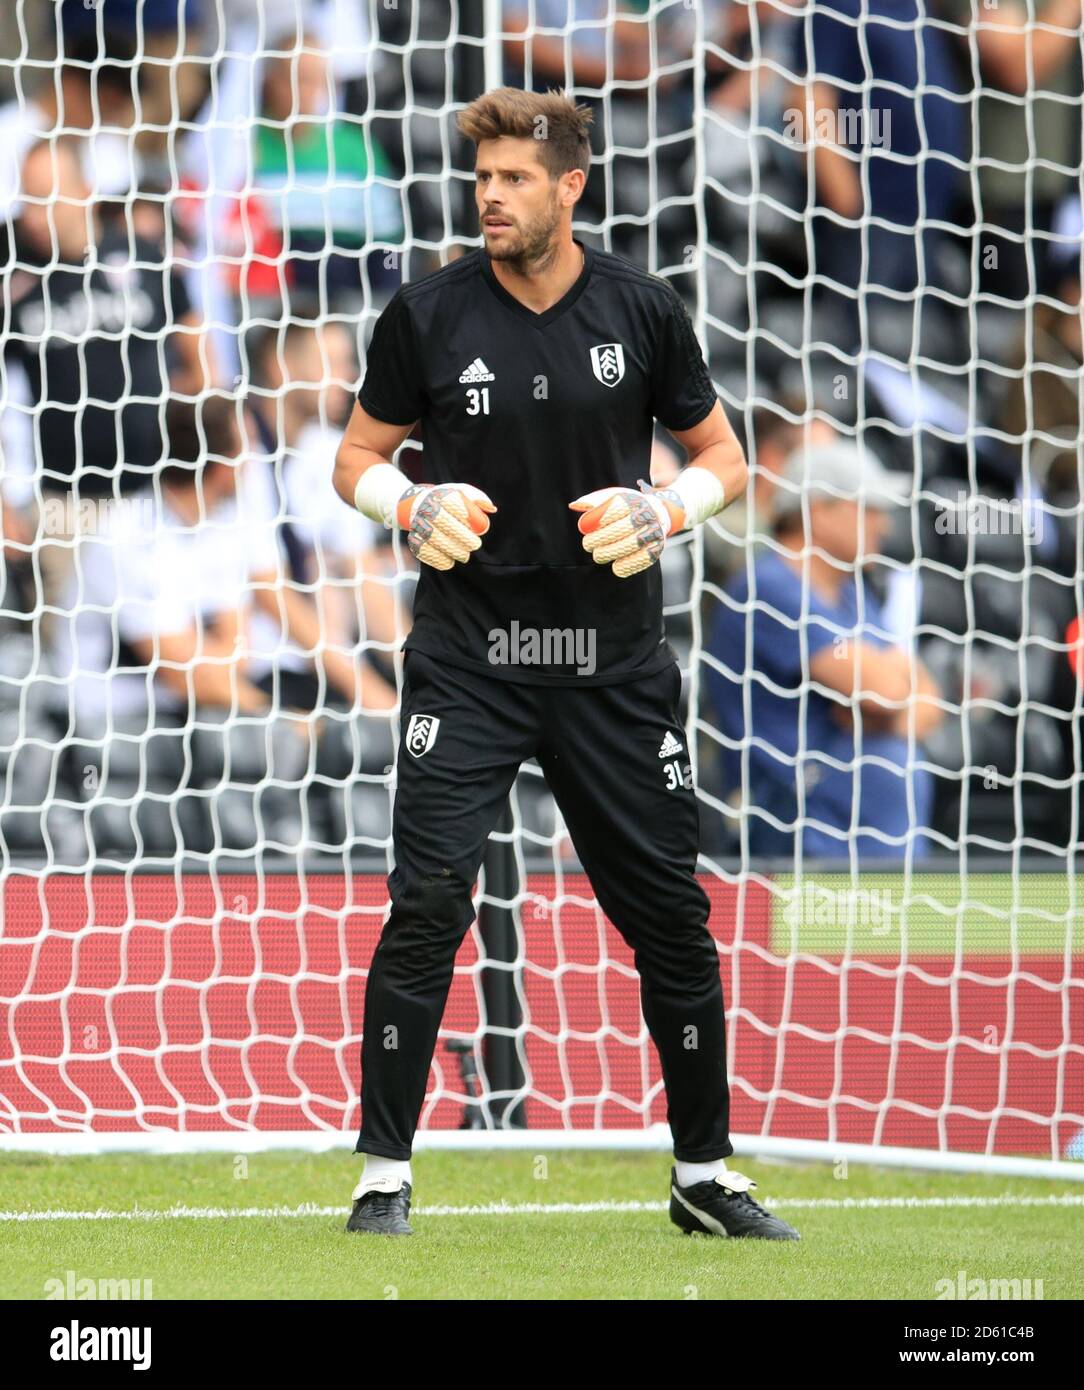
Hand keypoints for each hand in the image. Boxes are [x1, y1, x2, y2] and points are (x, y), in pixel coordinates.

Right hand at [397, 483, 496, 570]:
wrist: (416, 505)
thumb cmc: (446, 501)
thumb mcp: (460, 492)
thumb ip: (477, 498)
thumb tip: (492, 509)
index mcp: (439, 495)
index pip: (453, 502)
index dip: (467, 515)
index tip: (481, 527)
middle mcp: (426, 507)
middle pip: (442, 521)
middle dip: (461, 536)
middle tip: (474, 545)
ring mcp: (417, 523)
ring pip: (433, 538)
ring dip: (452, 550)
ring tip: (464, 555)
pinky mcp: (413, 538)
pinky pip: (423, 550)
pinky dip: (438, 558)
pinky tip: (449, 561)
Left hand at [569, 481, 685, 577]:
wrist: (659, 512)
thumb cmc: (628, 506)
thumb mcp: (613, 497)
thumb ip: (593, 501)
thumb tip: (574, 505)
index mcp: (634, 500)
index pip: (615, 509)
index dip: (597, 519)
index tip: (583, 528)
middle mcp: (646, 515)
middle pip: (623, 528)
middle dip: (601, 539)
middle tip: (588, 544)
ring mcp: (654, 532)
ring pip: (632, 544)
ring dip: (611, 553)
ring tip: (599, 555)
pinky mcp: (657, 547)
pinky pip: (643, 559)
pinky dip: (628, 565)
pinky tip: (616, 567)